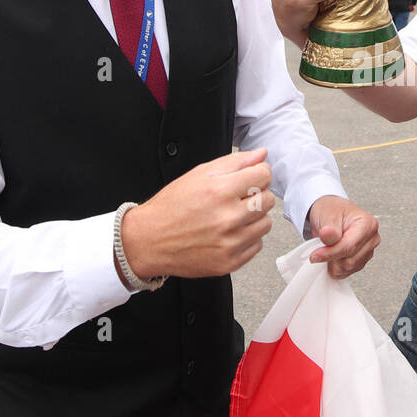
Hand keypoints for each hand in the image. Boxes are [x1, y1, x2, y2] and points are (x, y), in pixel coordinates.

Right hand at [121, 148, 275, 279]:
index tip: (250, 177)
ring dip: (254, 218)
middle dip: (257, 195)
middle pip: (268, 199)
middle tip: (238, 198)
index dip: (258, 173)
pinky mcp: (230, 262)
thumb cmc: (171, 207)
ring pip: (266, 224)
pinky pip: (257, 245)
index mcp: (220, 191)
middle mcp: (227, 218)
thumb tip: (261, 154)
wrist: (149, 241)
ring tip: (231, 216)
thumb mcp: (199, 174)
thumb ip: (235, 162)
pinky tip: (228, 233)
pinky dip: (247, 238)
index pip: (264, 175)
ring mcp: (230, 243)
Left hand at [305, 195, 379, 279]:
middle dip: (331, 259)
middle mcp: (372, 238)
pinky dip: (336, 267)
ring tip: (326, 250)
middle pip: (350, 260)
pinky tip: (331, 257)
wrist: (330, 213)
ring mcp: (368, 250)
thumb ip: (329, 229)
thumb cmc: (331, 210)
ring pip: (349, 268)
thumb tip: (328, 236)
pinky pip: (349, 271)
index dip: (330, 253)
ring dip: (334, 264)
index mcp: (368, 224)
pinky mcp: (362, 259)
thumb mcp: (327, 215)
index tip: (315, 255)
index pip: (349, 247)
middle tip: (318, 250)